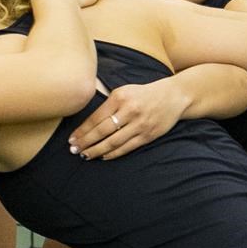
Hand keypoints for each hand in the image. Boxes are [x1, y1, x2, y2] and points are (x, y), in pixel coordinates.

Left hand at [69, 80, 188, 159]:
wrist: (174, 96)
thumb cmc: (143, 94)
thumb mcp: (124, 91)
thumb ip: (108, 104)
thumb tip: (87, 123)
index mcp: (120, 97)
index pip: (96, 118)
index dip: (82, 130)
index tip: (72, 139)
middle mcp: (129, 111)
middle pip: (102, 131)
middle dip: (85, 142)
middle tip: (73, 150)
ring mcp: (140, 124)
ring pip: (113, 142)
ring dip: (96, 150)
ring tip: (85, 155)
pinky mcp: (148, 135)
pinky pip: (127, 147)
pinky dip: (113, 153)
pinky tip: (102, 156)